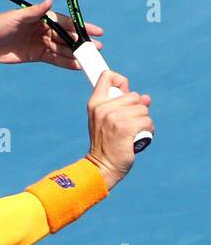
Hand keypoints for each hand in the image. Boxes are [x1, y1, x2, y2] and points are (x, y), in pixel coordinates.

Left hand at [0, 0, 102, 68]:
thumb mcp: (15, 18)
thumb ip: (34, 12)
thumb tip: (49, 1)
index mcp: (42, 18)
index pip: (66, 23)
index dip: (81, 27)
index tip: (96, 31)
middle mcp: (44, 30)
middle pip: (66, 37)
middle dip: (82, 43)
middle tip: (97, 48)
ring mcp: (41, 43)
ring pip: (62, 50)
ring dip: (75, 55)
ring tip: (89, 59)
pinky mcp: (36, 55)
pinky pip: (53, 59)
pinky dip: (64, 63)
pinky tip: (75, 66)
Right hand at [85, 71, 153, 189]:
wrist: (102, 168)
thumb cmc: (107, 145)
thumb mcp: (109, 122)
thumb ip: (125, 106)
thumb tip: (147, 98)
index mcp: (95, 104)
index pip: (108, 76)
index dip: (121, 81)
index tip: (123, 92)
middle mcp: (103, 108)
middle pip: (134, 95)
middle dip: (136, 110)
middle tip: (126, 126)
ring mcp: (114, 117)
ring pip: (143, 109)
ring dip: (143, 122)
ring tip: (132, 134)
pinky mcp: (126, 127)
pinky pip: (147, 121)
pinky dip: (148, 130)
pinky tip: (138, 139)